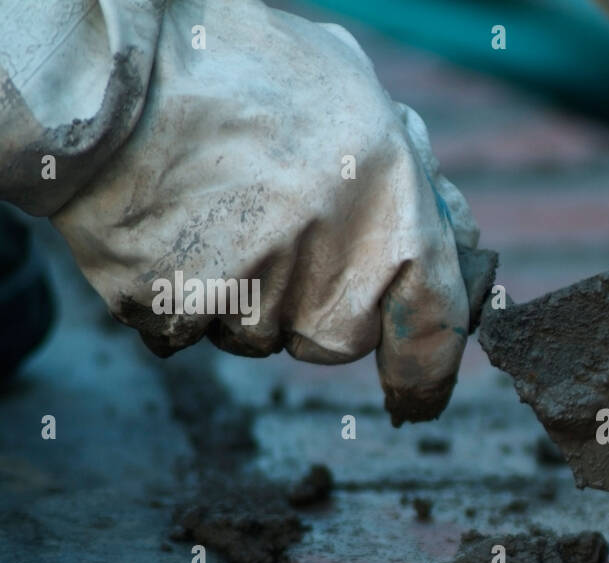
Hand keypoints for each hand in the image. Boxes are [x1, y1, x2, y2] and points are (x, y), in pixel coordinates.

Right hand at [47, 1, 477, 424]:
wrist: (113, 72)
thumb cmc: (246, 74)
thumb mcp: (362, 97)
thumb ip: (413, 178)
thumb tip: (448, 241)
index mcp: (394, 214)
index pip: (432, 327)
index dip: (426, 373)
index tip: (417, 399)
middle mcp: (335, 271)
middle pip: (338, 337)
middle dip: (318, 299)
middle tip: (278, 220)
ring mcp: (255, 299)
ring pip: (264, 334)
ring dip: (248, 293)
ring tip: (217, 208)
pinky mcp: (179, 313)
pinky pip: (193, 329)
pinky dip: (182, 293)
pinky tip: (172, 230)